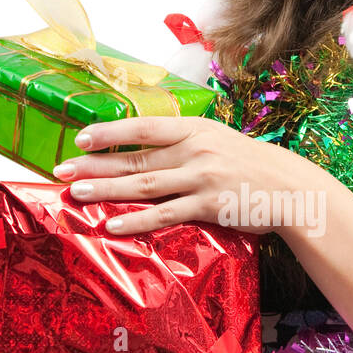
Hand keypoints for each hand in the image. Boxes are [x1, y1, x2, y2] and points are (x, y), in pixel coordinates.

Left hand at [50, 115, 321, 237]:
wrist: (292, 188)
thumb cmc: (253, 166)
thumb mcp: (220, 141)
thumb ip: (187, 143)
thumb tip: (150, 148)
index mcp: (195, 129)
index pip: (143, 127)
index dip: (111, 132)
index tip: (81, 137)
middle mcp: (195, 150)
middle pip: (135, 158)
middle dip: (94, 163)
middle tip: (61, 168)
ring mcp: (201, 178)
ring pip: (143, 186)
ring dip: (106, 189)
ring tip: (76, 192)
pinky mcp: (208, 206)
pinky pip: (165, 215)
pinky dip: (137, 221)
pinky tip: (113, 224)